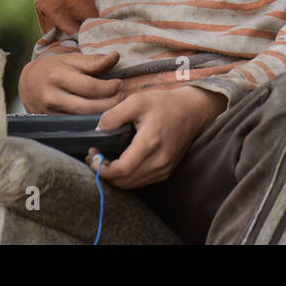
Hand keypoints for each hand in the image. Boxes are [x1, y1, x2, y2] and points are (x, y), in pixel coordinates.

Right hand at [19, 51, 122, 113]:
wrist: (28, 82)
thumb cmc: (54, 68)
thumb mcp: (71, 59)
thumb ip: (94, 60)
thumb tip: (116, 56)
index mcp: (59, 76)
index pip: (90, 86)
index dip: (109, 88)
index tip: (120, 84)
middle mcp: (54, 96)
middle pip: (89, 107)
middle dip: (111, 103)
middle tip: (122, 96)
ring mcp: (52, 112)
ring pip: (84, 119)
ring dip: (104, 113)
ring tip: (115, 104)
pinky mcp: (53, 122)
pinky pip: (77, 124)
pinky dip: (92, 120)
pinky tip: (102, 113)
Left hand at [87, 86, 225, 190]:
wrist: (192, 110)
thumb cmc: (164, 104)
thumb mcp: (136, 101)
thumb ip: (113, 115)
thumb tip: (97, 132)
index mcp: (151, 143)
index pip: (121, 170)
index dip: (101, 167)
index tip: (92, 152)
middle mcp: (159, 161)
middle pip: (123, 181)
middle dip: (103, 173)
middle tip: (92, 156)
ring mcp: (164, 169)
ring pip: (131, 185)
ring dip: (113, 177)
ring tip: (102, 159)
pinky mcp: (165, 171)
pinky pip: (140, 181)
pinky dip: (125, 177)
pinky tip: (118, 163)